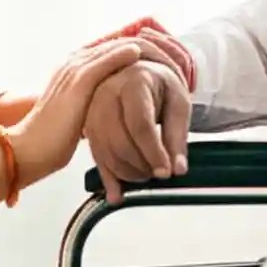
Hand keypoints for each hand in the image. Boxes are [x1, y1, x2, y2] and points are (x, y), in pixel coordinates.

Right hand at [7, 40, 142, 185]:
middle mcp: (70, 65)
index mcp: (68, 71)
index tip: (146, 52)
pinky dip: (122, 54)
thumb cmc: (51, 140)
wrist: (30, 149)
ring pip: (108, 48)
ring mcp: (73, 71)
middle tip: (155, 43)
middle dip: (132, 42)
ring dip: (131, 45)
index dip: (124, 50)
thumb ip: (90, 107)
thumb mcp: (75, 116)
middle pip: (108, 45)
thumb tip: (109, 112)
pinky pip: (104, 61)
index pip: (103, 51)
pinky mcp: (78, 81)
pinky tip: (138, 53)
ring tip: (152, 45)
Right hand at [83, 60, 191, 203]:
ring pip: (105, 152)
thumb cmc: (161, 85)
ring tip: (147, 174)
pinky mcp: (87, 126)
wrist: (139, 73)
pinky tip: (117, 194)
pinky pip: (96, 156)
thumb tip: (178, 169)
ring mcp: (93, 110)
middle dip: (141, 165)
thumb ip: (178, 136)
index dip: (154, 152)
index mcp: (133, 82)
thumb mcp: (178, 103)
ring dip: (127, 172)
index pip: (140, 124)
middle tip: (159, 173)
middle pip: (119, 141)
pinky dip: (108, 178)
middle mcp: (107, 94)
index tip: (166, 171)